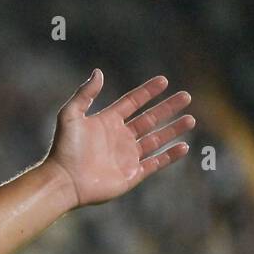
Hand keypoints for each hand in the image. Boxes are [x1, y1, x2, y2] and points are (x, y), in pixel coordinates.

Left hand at [43, 69, 194, 207]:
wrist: (63, 181)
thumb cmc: (64, 149)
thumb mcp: (70, 116)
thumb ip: (84, 94)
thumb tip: (98, 72)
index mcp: (106, 123)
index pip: (132, 103)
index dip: (147, 92)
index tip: (164, 81)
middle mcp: (119, 138)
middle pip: (149, 119)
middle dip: (168, 108)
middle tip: (186, 96)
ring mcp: (126, 157)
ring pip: (156, 140)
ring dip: (173, 129)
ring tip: (190, 119)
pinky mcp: (131, 175)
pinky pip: (155, 163)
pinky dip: (170, 156)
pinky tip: (184, 146)